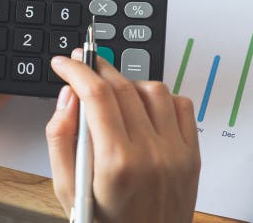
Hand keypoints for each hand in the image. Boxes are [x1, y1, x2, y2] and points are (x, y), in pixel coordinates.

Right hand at [46, 50, 200, 222]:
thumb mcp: (66, 190)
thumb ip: (60, 139)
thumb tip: (68, 96)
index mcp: (116, 163)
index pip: (96, 95)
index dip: (77, 70)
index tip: (65, 62)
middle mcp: (150, 154)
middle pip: (122, 87)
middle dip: (98, 69)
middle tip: (83, 65)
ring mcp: (175, 153)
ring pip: (153, 90)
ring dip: (129, 84)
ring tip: (113, 95)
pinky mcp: (192, 155)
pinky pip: (182, 106)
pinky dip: (161, 99)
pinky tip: (144, 110)